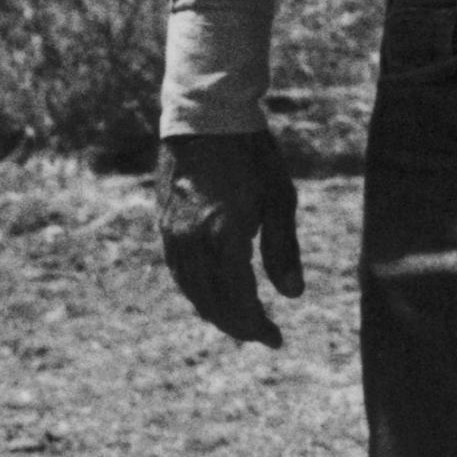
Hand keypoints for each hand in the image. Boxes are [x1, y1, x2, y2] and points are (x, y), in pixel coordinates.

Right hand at [155, 128, 304, 347]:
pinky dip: (198, 291)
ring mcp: (174, 233)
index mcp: (226, 234)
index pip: (239, 299)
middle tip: (261, 334)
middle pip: (213, 302)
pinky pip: (179, 272)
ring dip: (216, 312)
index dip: (256, 325)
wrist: (205, 117)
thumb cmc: (251, 154)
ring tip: (239, 321)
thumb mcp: (279, 198)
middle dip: (238, 325)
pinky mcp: (164, 225)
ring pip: (192, 291)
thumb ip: (284, 250)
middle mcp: (194, 240)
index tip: (275, 339)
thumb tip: (292, 294)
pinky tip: (213, 294)